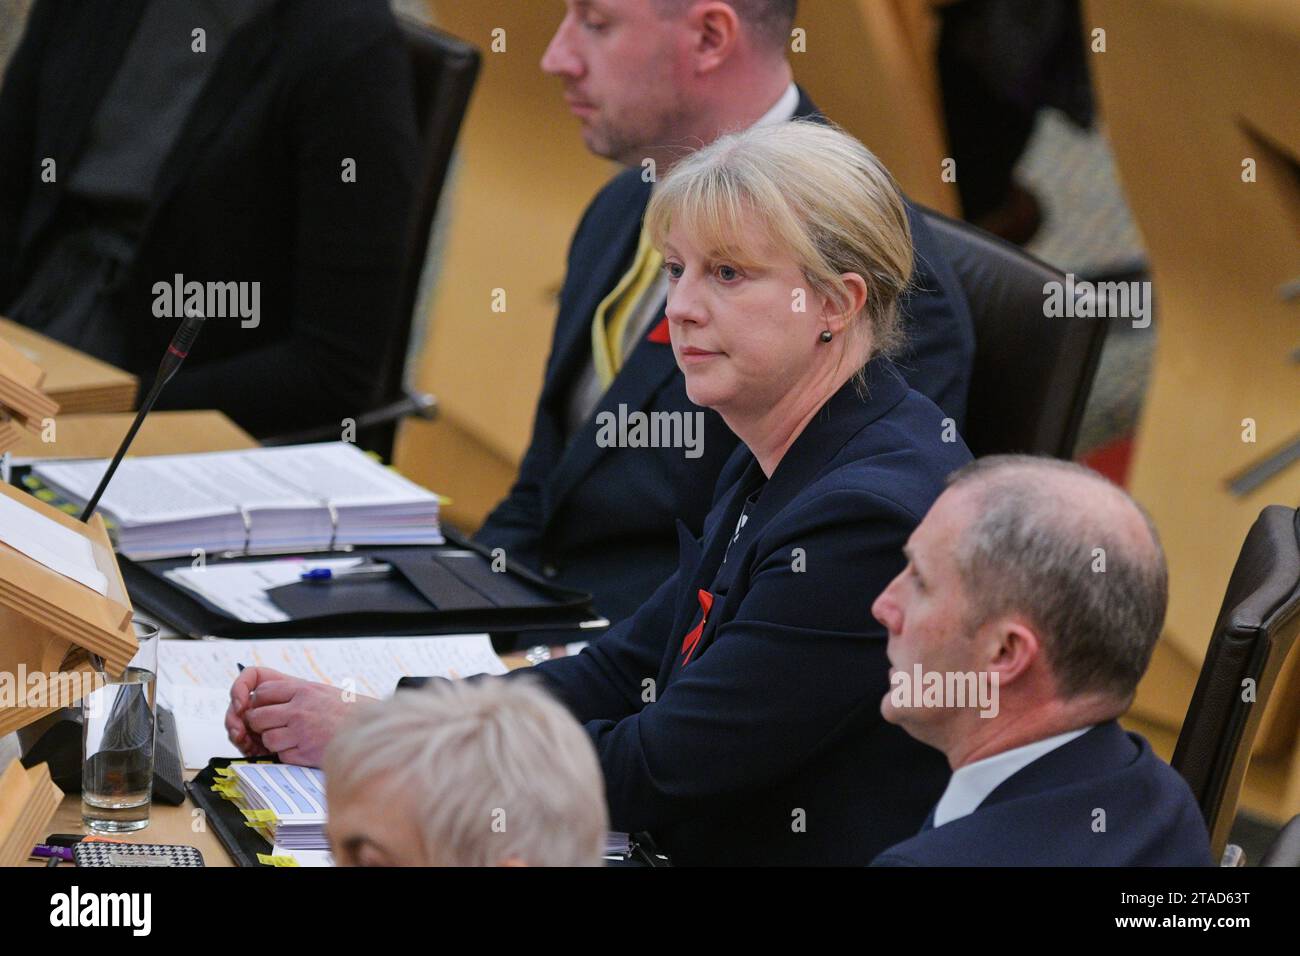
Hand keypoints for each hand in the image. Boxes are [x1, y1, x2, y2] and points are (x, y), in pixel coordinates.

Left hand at [226, 666, 376, 765]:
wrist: (371, 730)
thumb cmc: (347, 712)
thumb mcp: (322, 692)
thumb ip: (297, 692)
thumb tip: (267, 694)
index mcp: (304, 690)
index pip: (263, 692)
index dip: (259, 702)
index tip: (265, 707)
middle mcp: (300, 709)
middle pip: (258, 717)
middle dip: (260, 724)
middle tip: (273, 726)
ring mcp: (302, 732)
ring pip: (268, 738)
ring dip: (275, 742)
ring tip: (291, 739)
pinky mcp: (306, 753)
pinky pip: (282, 756)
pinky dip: (288, 755)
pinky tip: (302, 749)